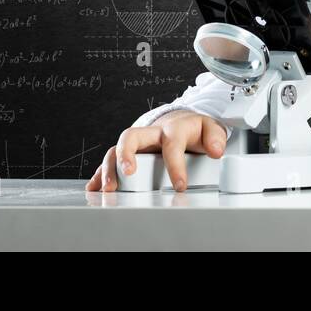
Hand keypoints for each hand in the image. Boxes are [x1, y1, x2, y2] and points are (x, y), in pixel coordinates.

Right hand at [85, 110, 228, 192]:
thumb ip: (216, 137)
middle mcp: (150, 134)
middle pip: (131, 136)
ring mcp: (137, 144)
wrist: (179, 122)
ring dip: (109, 168)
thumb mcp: (210, 129)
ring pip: (116, 149)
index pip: (172, 144)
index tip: (180, 185)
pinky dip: (99, 175)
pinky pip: (110, 162)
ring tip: (108, 188)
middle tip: (128, 173)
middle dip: (126, 154)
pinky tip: (94, 187)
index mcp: (173, 129)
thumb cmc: (193, 129)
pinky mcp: (127, 153)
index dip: (175, 165)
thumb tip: (216, 150)